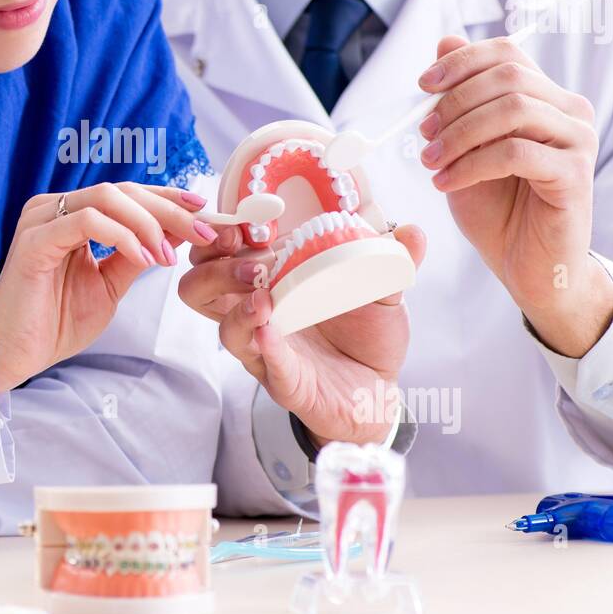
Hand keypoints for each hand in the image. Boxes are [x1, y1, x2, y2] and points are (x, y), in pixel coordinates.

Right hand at [0, 182, 216, 390]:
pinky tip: (144, 260)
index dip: (167, 198)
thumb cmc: (56, 321)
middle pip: (122, 190)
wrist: (16, 354)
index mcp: (70, 215)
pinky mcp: (34, 240)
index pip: (126, 193)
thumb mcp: (111, 284)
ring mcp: (41, 220)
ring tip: (168, 257)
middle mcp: (53, 208)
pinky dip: (123, 237)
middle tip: (202, 232)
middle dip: (168, 210)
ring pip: (107, 198)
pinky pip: (87, 222)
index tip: (204, 210)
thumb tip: (178, 229)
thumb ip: (138, 254)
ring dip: (148, 224)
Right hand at [177, 223, 426, 444]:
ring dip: (235, 305)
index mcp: (270, 283)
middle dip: (214, 266)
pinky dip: (266, 344)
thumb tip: (414, 231)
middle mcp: (256, 314)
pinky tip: (270, 330)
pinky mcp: (284, 382)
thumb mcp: (381, 291)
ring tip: (263, 296)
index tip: (241, 222)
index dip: (218, 235)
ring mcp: (265, 350)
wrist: (381, 391)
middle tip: (247, 256)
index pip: (218, 254)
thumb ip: (393, 261)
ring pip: (222, 328)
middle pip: (198, 287)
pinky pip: (264, 363)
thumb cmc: (366, 335)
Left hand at [417, 34, 612, 356]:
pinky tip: (447, 182)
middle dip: (454, 102)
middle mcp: (570, 112)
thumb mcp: (466, 148)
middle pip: (507, 78)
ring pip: (512, 110)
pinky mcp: (574, 175)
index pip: (506, 55)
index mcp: (546, 98)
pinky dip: (471, 164)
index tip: (423, 86)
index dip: (461, 62)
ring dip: (459, 134)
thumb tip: (445, 42)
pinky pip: (515, 153)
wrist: (527, 266)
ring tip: (430, 162)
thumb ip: (460, 100)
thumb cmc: (499, 209)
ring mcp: (578, 142)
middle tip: (423, 134)